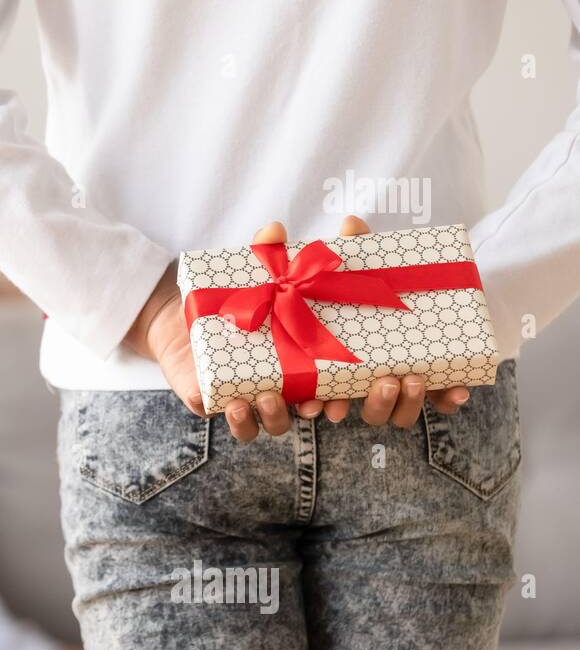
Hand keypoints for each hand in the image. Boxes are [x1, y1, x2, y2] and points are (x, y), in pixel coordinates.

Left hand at [125, 216, 470, 441]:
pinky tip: (242, 404)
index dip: (433, 396)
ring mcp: (283, 400)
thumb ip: (330, 249)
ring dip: (316, 415)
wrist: (196, 313)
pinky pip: (247, 428)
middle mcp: (323, 386)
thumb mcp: (295, 264)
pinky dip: (246, 422)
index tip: (455, 391)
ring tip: (311, 400)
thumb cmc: (263, 292)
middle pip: (370, 414)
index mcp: (351, 358)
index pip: (405, 388)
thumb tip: (349, 221)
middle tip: (389, 382)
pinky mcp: (238, 406)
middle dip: (386, 405)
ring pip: (306, 423)